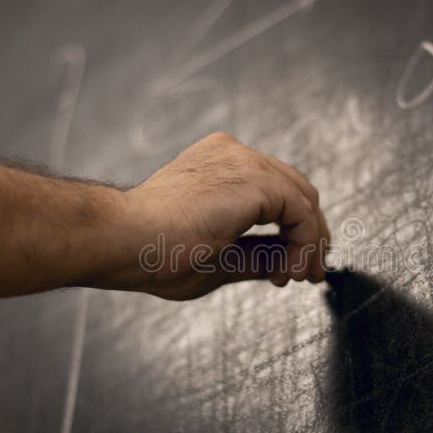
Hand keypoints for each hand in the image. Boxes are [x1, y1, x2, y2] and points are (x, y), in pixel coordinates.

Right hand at [94, 132, 330, 299]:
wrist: (124, 241)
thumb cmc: (153, 252)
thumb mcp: (220, 258)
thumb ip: (256, 255)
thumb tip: (288, 262)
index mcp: (219, 165)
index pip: (274, 192)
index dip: (292, 232)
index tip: (291, 267)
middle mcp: (234, 155)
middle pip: (295, 192)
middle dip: (309, 237)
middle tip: (309, 274)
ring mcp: (244, 161)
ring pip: (303, 199)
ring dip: (309, 243)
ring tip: (298, 276)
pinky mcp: (256, 179)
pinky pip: (301, 210)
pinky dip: (304, 242)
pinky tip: (289, 268)